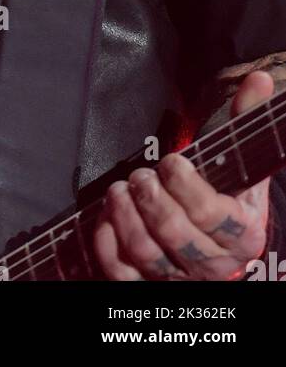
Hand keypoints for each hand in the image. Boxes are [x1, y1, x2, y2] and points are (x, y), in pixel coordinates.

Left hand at [93, 70, 271, 279]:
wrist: (220, 245)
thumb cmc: (227, 197)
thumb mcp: (241, 164)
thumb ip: (246, 121)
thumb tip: (260, 79)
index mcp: (242, 233)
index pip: (212, 215)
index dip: (187, 186)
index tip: (170, 160)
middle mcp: (214, 265)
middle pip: (178, 237)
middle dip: (153, 200)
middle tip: (140, 175)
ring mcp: (180, 280)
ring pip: (148, 256)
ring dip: (127, 217)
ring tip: (120, 188)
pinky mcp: (147, 287)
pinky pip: (121, 273)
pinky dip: (108, 243)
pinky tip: (107, 215)